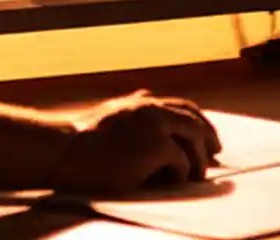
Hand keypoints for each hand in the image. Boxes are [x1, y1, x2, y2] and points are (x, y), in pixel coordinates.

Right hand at [53, 90, 222, 193]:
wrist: (63, 150)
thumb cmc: (80, 139)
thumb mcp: (110, 114)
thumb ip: (132, 107)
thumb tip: (145, 97)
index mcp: (142, 102)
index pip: (181, 107)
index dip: (198, 120)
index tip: (207, 135)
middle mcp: (153, 109)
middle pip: (193, 121)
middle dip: (208, 138)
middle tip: (215, 154)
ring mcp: (156, 126)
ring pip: (192, 141)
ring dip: (199, 159)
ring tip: (198, 175)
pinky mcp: (157, 147)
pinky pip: (182, 162)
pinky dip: (183, 173)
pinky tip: (178, 181)